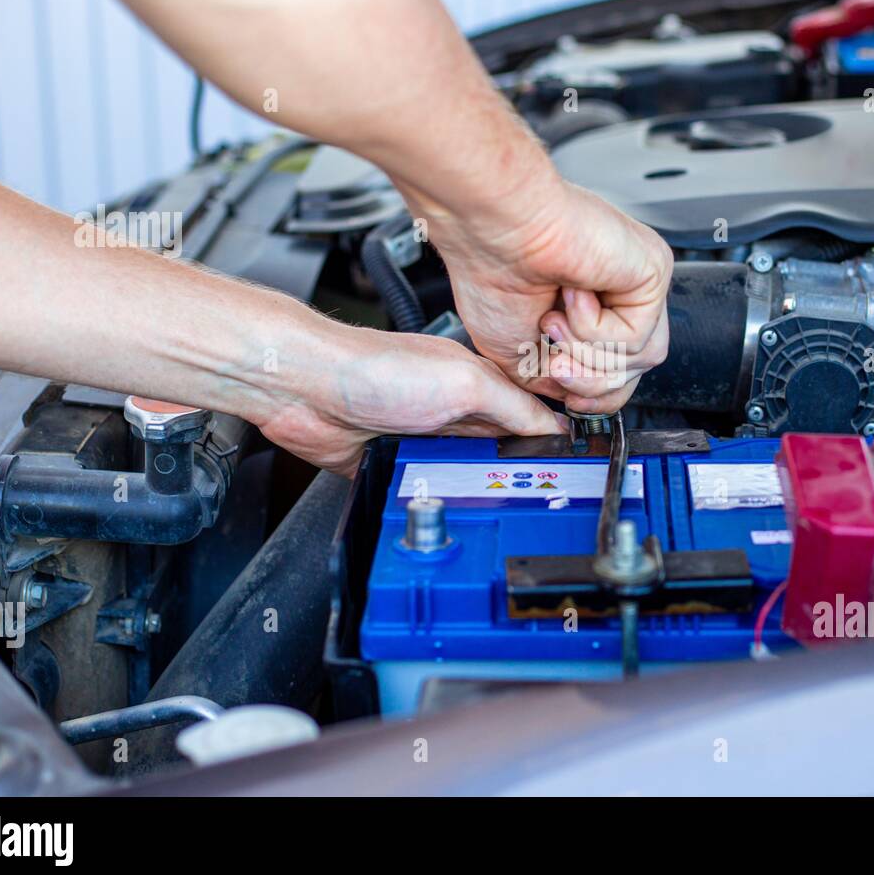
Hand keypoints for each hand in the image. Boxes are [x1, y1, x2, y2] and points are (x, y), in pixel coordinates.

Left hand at [252, 324, 564, 476]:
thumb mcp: (464, 382)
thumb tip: (555, 426)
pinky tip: (441, 506)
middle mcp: (449, 409)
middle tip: (534, 495)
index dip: (549, 438)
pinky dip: (430, 499)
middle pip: (497, 451)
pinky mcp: (389, 464)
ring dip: (471, 489)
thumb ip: (512, 405)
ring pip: (462, 476)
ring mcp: (419, 438)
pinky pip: (420, 490)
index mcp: (475, 381)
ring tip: (488, 504)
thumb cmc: (373, 368)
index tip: (571, 466)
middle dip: (514, 472)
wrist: (303, 388)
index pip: (526, 413)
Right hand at [417, 178, 671, 413]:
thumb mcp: (517, 352)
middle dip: (590, 382)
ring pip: (640, 358)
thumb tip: (577, 401)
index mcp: (592, 303)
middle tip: (553, 363)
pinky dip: (595, 329)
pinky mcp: (652, 271)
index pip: (620, 369)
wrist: (493, 229)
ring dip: (589, 356)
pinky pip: (638, 336)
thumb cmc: (491, 273)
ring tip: (552, 323)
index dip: (596, 396)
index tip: (568, 398)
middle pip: (633, 370)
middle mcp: (620, 291)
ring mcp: (638, 280)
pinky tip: (571, 295)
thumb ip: (555, 378)